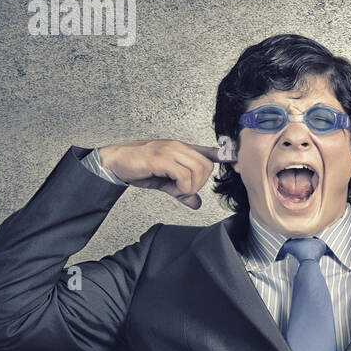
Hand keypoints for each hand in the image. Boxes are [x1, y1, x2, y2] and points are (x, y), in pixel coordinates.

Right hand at [97, 139, 221, 209]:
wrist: (115, 162)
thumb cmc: (140, 168)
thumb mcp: (166, 182)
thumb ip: (182, 191)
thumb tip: (197, 204)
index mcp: (182, 149)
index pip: (209, 150)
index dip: (225, 155)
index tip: (235, 161)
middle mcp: (179, 146)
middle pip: (206, 166)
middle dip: (200, 184)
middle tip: (184, 190)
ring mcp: (170, 150)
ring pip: (198, 170)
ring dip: (191, 186)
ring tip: (177, 190)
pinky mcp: (160, 158)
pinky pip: (183, 174)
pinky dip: (182, 186)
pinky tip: (173, 188)